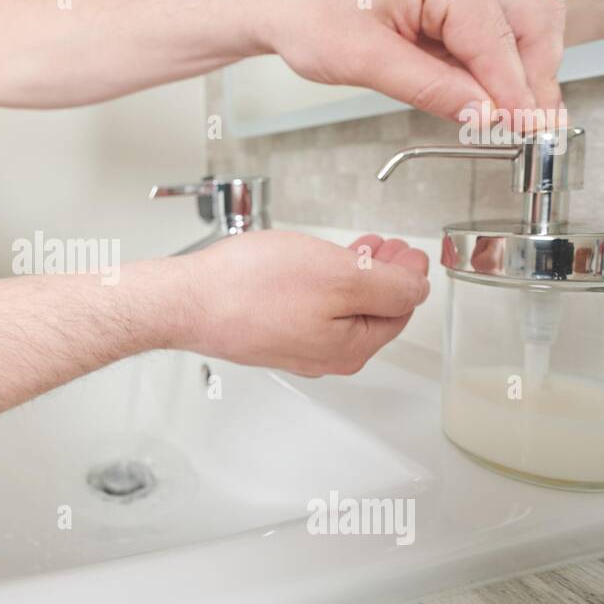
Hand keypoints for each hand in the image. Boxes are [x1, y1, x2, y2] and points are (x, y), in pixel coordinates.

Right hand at [176, 230, 429, 375]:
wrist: (187, 301)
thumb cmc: (252, 289)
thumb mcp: (340, 276)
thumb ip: (389, 286)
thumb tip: (416, 289)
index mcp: (350, 348)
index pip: (400, 312)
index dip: (409, 276)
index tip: (409, 251)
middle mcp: (324, 357)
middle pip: (371, 314)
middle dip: (384, 277)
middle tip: (388, 247)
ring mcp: (293, 348)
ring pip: (339, 311)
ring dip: (352, 278)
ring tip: (353, 249)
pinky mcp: (267, 335)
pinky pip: (309, 311)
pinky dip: (321, 286)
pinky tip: (311, 266)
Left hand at [261, 0, 566, 129]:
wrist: (287, 7)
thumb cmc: (311, 19)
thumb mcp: (364, 62)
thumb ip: (430, 88)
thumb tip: (485, 113)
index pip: (498, 40)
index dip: (517, 92)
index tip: (529, 130)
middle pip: (534, 22)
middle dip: (536, 78)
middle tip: (533, 128)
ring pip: (525, 27)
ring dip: (524, 73)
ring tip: (512, 119)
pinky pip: (498, 32)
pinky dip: (500, 68)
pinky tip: (488, 99)